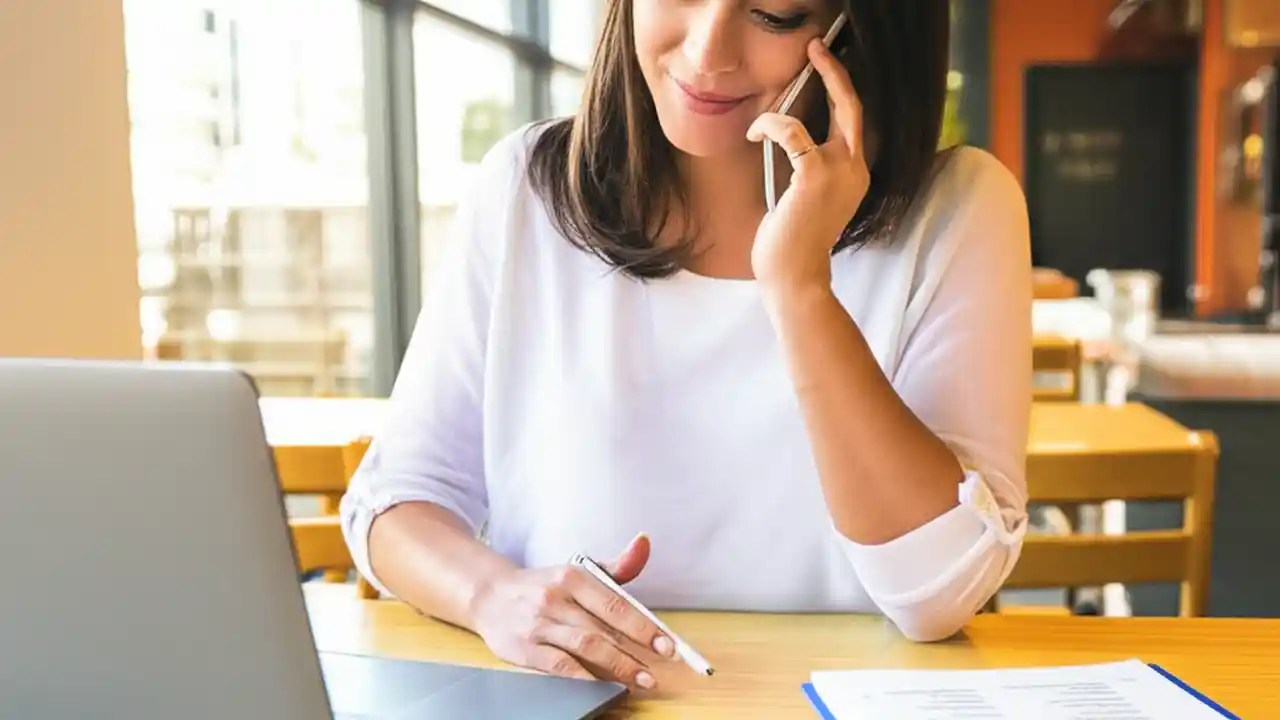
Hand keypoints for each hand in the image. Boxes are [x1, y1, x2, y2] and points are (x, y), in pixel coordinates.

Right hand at [467, 533, 676, 688]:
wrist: (490, 595)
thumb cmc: (544, 586)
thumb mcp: (578, 571)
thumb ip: (616, 566)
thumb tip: (644, 543)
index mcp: (572, 576)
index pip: (615, 604)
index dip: (644, 627)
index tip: (666, 645)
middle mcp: (555, 597)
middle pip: (603, 629)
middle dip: (635, 652)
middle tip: (658, 670)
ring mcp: (538, 624)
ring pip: (584, 647)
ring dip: (616, 667)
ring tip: (640, 679)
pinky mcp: (524, 648)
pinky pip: (559, 665)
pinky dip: (583, 676)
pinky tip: (603, 685)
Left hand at [747, 37, 870, 293]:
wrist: (794, 278)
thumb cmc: (793, 245)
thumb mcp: (806, 201)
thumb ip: (808, 170)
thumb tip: (790, 139)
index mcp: (855, 175)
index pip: (855, 123)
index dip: (842, 92)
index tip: (825, 68)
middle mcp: (856, 169)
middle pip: (855, 106)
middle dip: (837, 71)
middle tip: (818, 47)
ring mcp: (840, 171)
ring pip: (834, 109)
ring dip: (798, 96)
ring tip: (768, 105)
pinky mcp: (814, 174)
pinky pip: (792, 130)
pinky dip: (770, 124)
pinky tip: (753, 133)